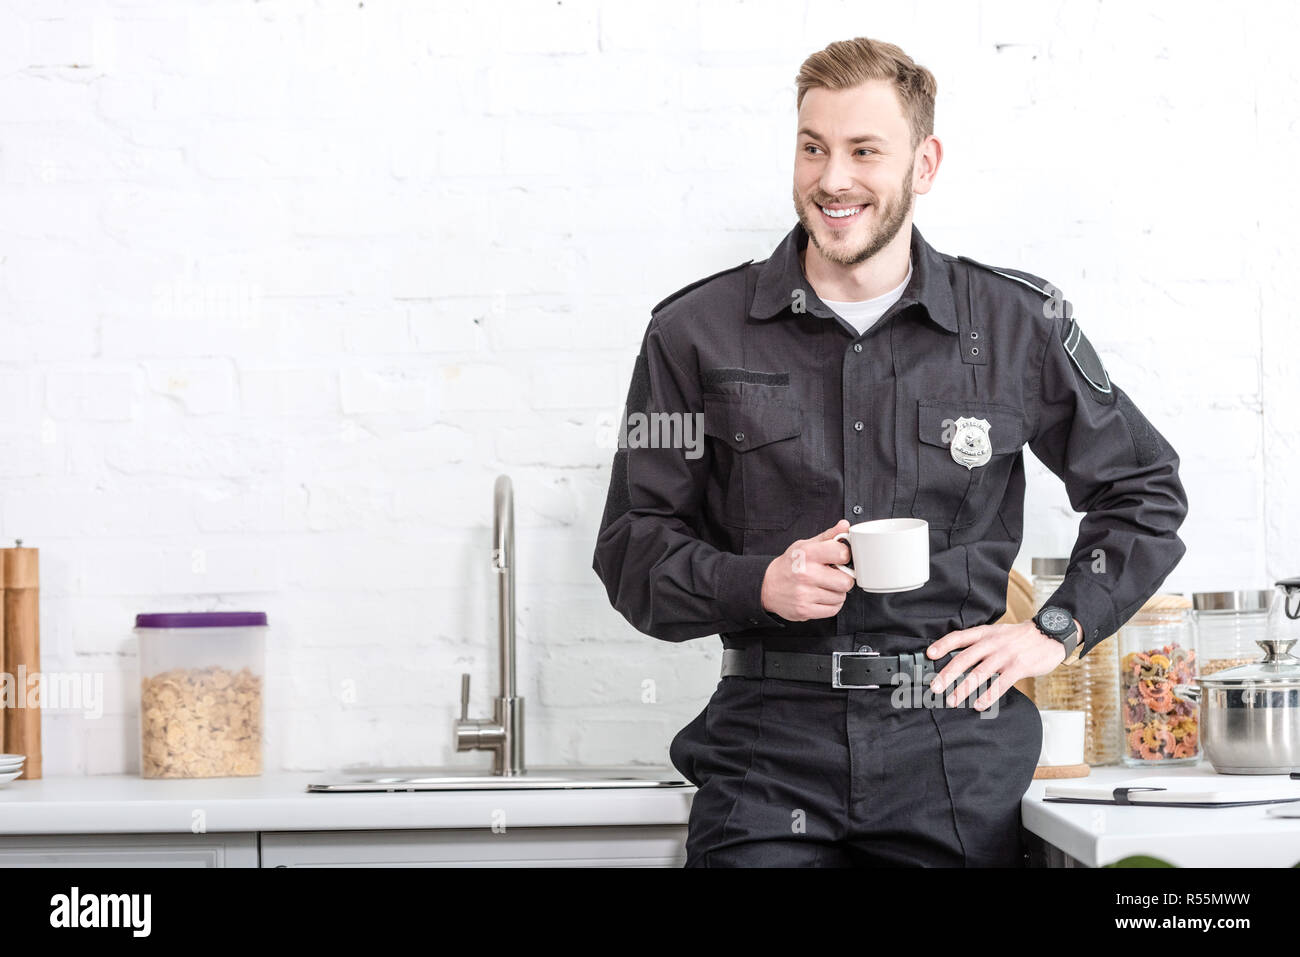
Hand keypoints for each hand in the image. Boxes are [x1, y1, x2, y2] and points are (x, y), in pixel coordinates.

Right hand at [760, 520, 854, 620]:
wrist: (767, 586)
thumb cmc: (789, 565)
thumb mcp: (805, 545)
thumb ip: (828, 536)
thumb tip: (845, 526)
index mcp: (807, 553)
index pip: (842, 554)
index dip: (845, 556)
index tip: (840, 558)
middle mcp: (806, 573)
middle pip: (846, 581)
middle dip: (843, 579)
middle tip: (834, 576)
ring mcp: (805, 593)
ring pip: (841, 597)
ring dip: (836, 592)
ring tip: (824, 586)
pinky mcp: (805, 610)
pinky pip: (833, 610)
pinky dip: (831, 605)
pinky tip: (821, 596)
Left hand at [924, 619, 1080, 710]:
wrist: (1050, 634)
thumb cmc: (1020, 637)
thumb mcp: (997, 633)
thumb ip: (980, 643)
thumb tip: (957, 658)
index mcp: (985, 633)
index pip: (959, 637)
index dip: (943, 645)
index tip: (929, 655)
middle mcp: (992, 643)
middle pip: (965, 658)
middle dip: (947, 674)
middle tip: (935, 687)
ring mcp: (1005, 655)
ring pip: (980, 673)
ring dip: (964, 688)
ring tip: (952, 700)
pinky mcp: (1019, 667)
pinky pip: (1001, 684)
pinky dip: (988, 696)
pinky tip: (979, 705)